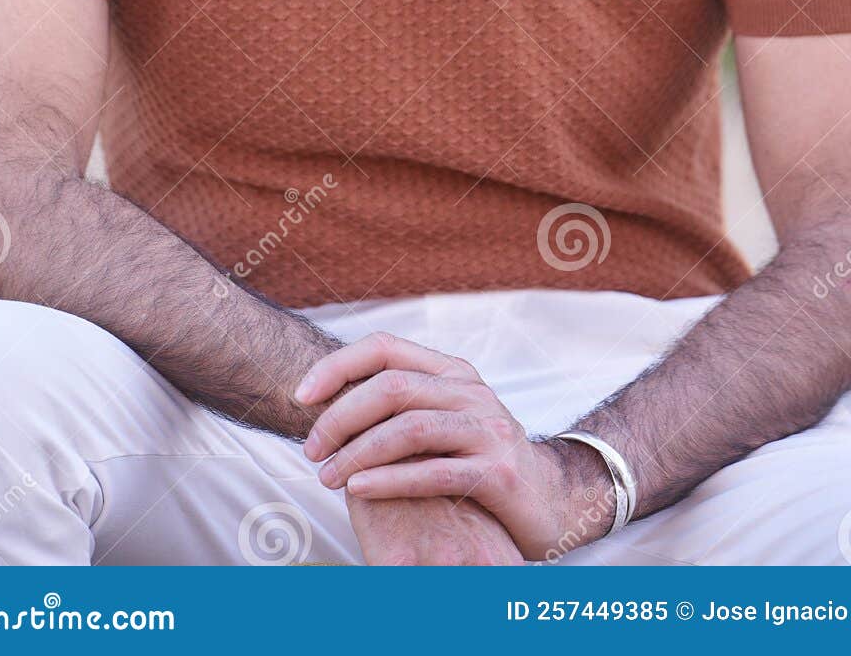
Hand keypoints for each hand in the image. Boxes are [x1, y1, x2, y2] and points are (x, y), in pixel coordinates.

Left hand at [297, 331, 615, 559]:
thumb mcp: (444, 423)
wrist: (550, 502)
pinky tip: (359, 491)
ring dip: (358, 453)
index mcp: (452, 372)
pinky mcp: (498, 472)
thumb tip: (325, 400)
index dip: (337, 365)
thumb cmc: (479, 463)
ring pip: (409, 428)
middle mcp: (471, 391)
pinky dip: (390, 480)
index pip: (385, 347)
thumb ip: (401, 407)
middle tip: (311, 451)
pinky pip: (434, 472)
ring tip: (327, 478)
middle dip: (340, 417)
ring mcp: (488, 429)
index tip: (300, 397)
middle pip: (391, 387)